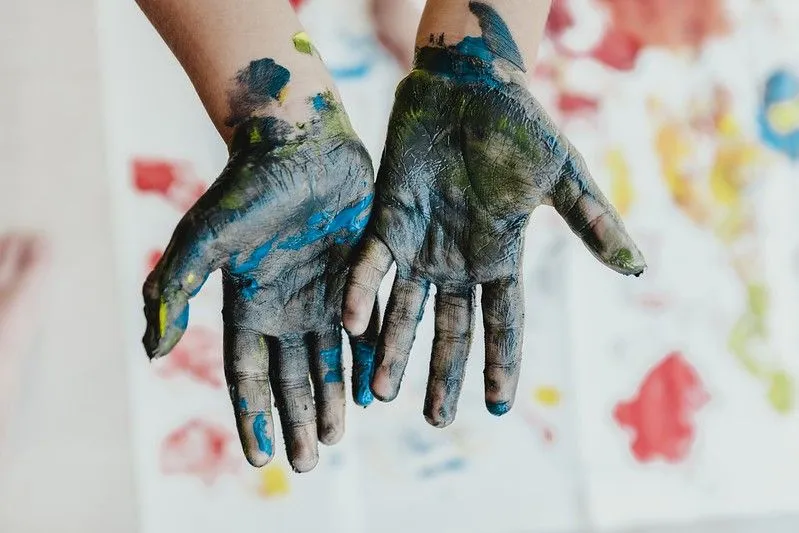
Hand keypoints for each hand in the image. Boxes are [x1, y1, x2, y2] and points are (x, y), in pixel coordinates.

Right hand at [143, 77, 376, 471]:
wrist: (298, 141)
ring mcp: (324, 291)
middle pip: (291, 375)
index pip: (248, 374)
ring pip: (329, 358)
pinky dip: (369, 358)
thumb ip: (173, 291)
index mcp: (248, 303)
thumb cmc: (247, 187)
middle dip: (298, 418)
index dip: (254, 416)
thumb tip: (150, 353)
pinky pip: (366, 326)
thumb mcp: (203, 240)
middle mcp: (287, 304)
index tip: (263, 459)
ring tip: (337, 437)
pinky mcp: (359, 273)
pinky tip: (375, 390)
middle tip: (310, 462)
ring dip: (332, 398)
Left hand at [343, 2, 644, 427]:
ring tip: (378, 394)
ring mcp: (420, 244)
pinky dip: (362, 293)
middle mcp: (457, 261)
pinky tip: (353, 325)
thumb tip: (638, 268)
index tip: (498, 406)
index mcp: (499, 256)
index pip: (502, 321)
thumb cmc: (519, 126)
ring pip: (404, 309)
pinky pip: (370, 265)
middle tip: (433, 420)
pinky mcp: (387, 220)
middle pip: (450, 329)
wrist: (469, 84)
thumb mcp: (561, 177)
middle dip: (441, 373)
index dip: (500, 362)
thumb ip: (590, 222)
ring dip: (393, 349)